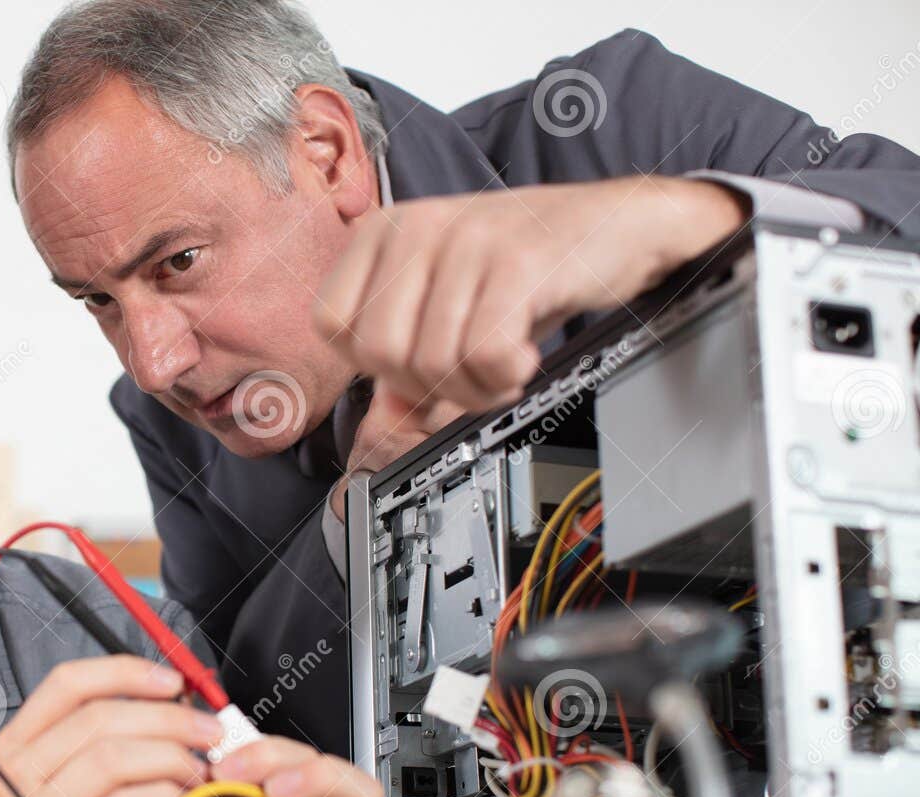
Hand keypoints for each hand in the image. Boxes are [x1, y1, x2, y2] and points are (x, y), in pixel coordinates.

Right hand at [0, 655, 221, 796]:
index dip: (126, 672)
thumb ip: (114, 747)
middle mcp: (16, 774)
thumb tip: (181, 704)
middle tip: (210, 732)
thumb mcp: (76, 792)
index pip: (67, 682)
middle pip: (100, 717)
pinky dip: (167, 796)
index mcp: (15, 746)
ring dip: (172, 757)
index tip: (173, 680)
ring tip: (200, 771)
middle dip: (168, 717)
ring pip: (114, 757)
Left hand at [315, 177, 745, 507]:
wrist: (619, 224)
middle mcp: (417, 226)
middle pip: (378, 351)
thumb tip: (391, 418)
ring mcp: (466, 240)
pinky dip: (503, 378)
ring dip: (474, 389)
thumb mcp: (454, 307)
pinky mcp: (518, 262)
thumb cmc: (529, 266)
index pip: (332, 324)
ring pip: (432, 361)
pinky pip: (484, 354)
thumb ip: (410, 361)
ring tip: (502, 368)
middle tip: (468, 374)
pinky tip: (522, 360)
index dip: (373, 363)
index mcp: (384, 230)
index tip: (417, 361)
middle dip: (425, 385)